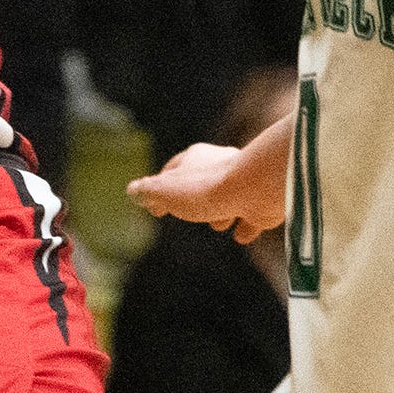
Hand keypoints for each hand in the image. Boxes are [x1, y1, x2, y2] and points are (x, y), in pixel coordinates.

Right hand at [129, 139, 288, 241]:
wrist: (255, 188)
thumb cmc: (207, 188)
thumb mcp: (165, 190)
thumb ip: (147, 192)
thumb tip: (133, 191)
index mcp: (195, 159)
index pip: (172, 171)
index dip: (161, 188)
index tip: (154, 203)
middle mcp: (220, 168)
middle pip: (200, 186)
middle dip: (192, 202)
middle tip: (186, 213)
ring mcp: (243, 185)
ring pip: (226, 203)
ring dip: (220, 217)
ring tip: (221, 220)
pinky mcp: (261, 202)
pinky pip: (250, 218)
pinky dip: (246, 227)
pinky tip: (241, 233)